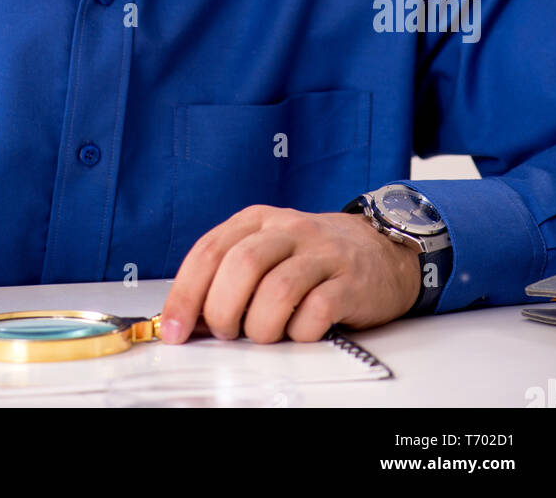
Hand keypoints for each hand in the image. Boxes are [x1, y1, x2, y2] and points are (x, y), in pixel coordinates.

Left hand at [158, 205, 422, 343]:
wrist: (381, 248)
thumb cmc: (313, 256)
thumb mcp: (267, 251)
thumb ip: (229, 275)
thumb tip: (188, 318)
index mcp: (258, 220)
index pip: (210, 250)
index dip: (186, 293)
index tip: (175, 329)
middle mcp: (288, 229)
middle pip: (242, 265)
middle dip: (223, 309)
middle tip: (226, 332)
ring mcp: (322, 253)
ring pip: (278, 289)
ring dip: (260, 326)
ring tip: (262, 335)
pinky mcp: (351, 281)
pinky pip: (317, 310)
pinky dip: (300, 332)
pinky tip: (300, 332)